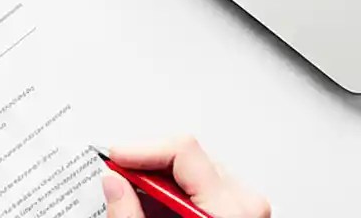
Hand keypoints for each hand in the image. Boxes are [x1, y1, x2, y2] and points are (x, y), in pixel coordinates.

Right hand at [101, 137, 269, 217]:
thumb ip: (130, 214)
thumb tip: (114, 182)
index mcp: (230, 208)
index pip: (182, 149)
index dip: (142, 148)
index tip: (116, 156)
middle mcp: (245, 201)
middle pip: (186, 154)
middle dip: (148, 165)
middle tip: (121, 179)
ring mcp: (246, 203)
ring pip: (193, 166)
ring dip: (162, 178)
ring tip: (143, 201)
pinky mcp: (241, 208)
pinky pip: (204, 181)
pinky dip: (178, 189)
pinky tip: (162, 206)